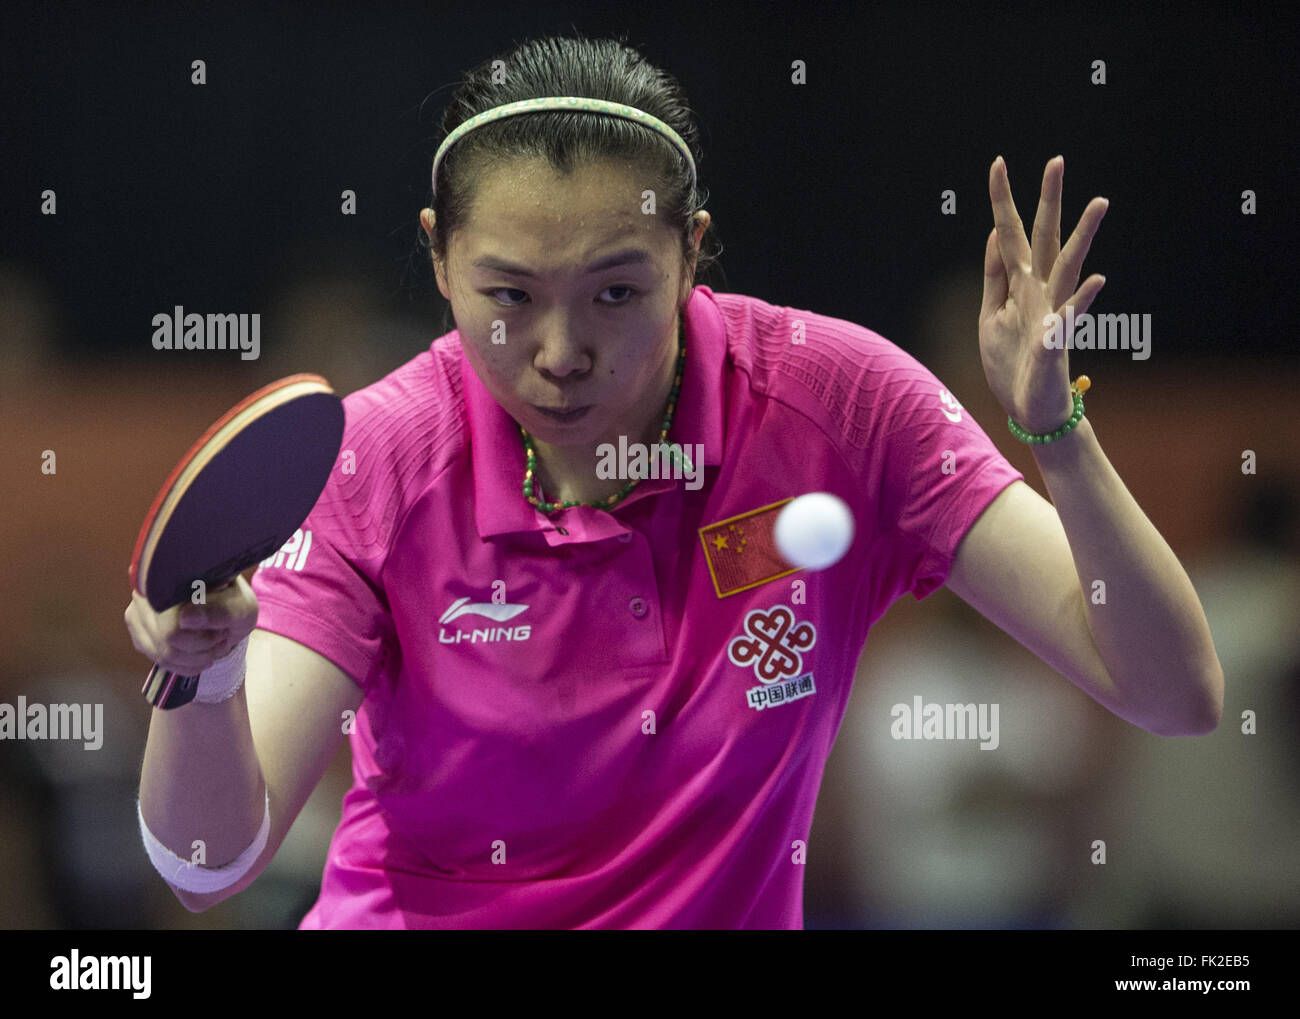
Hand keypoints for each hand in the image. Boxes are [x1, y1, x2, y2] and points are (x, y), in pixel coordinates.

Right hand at [125, 575, 258, 677]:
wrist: (226, 612)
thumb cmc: (234, 604)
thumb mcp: (240, 606)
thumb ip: (219, 610)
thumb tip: (185, 618)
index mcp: (173, 574)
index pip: (172, 623)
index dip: (201, 636)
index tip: (222, 630)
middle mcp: (146, 589)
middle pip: (167, 640)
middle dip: (202, 647)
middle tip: (221, 637)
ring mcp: (137, 611)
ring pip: (162, 654)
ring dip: (196, 657)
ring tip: (213, 643)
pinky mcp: (138, 632)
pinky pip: (159, 660)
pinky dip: (185, 663)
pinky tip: (200, 652)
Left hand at [978, 155, 1108, 432]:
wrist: (1031, 408)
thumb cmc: (1013, 362)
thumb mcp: (992, 314)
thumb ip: (995, 277)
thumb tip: (995, 234)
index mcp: (1020, 285)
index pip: (1008, 234)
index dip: (1001, 201)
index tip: (997, 162)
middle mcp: (1040, 292)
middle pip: (1044, 238)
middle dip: (1048, 200)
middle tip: (1056, 159)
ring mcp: (1051, 314)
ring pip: (1068, 267)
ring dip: (1082, 237)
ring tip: (1099, 202)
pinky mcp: (1056, 343)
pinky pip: (1071, 319)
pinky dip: (1083, 300)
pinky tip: (1098, 279)